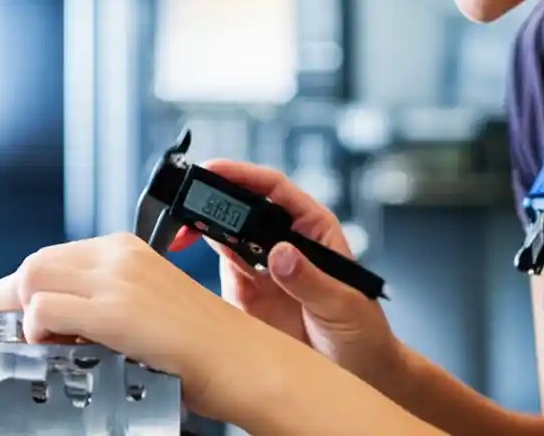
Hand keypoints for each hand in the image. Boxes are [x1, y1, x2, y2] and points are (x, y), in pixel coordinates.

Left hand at [0, 233, 277, 419]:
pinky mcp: (115, 311)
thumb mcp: (147, 308)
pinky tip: (56, 347)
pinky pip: (46, 309)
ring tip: (41, 344)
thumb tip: (58, 320)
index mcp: (126, 250)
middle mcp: (119, 256)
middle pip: (35, 263)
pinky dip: (38, 330)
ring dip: (24, 315)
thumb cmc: (201, 346)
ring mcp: (117, 280)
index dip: (8, 279)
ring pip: (33, 279)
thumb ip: (105, 303)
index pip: (52, 256)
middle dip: (1, 294)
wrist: (242, 360)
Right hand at [172, 160, 402, 390]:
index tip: (215, 170)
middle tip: (186, 203)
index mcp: (313, 229)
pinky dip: (199, 263)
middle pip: (242, 207)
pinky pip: (220, 271)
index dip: (243, 174)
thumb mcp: (343, 305)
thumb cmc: (363, 332)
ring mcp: (262, 268)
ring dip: (200, 230)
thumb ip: (311, 281)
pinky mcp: (246, 295)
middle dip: (211, 200)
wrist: (358, 374)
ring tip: (180, 234)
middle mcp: (284, 242)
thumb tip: (280, 253)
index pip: (274, 190)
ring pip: (224, 236)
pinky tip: (188, 260)